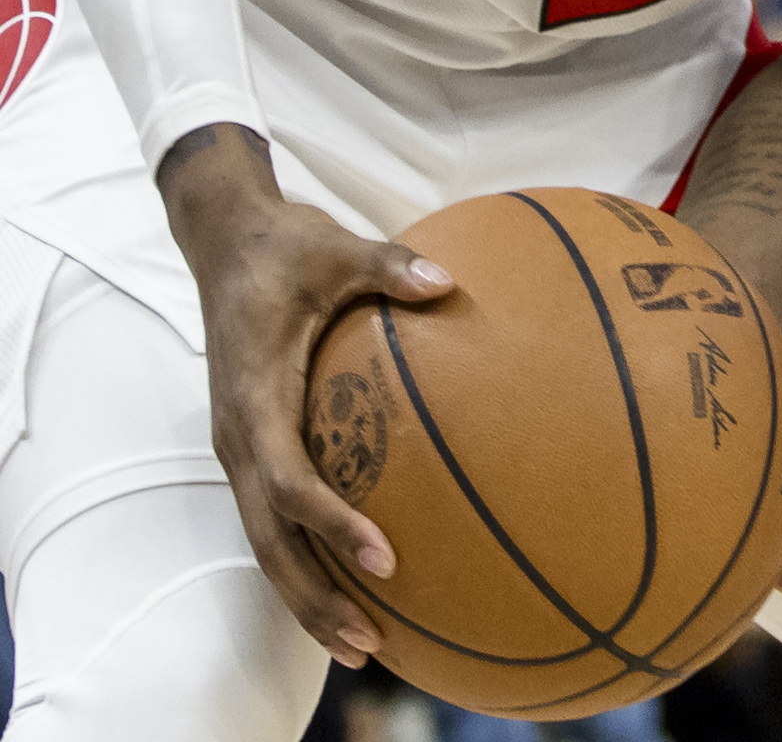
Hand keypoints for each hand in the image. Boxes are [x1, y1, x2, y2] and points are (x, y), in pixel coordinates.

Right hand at [158, 126, 454, 669]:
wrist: (227, 240)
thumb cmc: (286, 247)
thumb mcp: (335, 246)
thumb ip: (389, 267)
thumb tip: (448, 280)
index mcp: (252, 401)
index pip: (288, 482)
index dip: (332, 524)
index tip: (387, 557)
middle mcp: (239, 438)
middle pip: (269, 541)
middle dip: (315, 597)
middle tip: (372, 645)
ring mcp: (243, 448)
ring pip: (268, 543)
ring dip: (310, 595)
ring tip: (366, 647)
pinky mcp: (256, 445)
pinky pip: (279, 518)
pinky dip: (313, 558)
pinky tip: (361, 587)